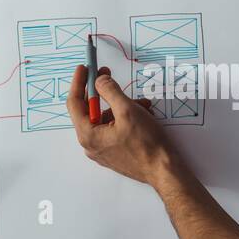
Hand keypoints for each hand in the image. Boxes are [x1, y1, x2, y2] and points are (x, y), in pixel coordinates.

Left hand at [67, 63, 177, 185]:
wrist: (164, 170)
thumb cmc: (146, 144)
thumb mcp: (127, 110)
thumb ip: (110, 91)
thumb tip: (100, 81)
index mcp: (88, 135)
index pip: (75, 103)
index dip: (78, 83)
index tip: (83, 68)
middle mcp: (91, 145)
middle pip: (91, 110)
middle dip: (104, 93)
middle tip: (108, 76)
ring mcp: (102, 150)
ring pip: (106, 118)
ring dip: (120, 106)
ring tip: (140, 103)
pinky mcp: (114, 152)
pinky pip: (114, 129)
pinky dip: (125, 118)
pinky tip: (142, 114)